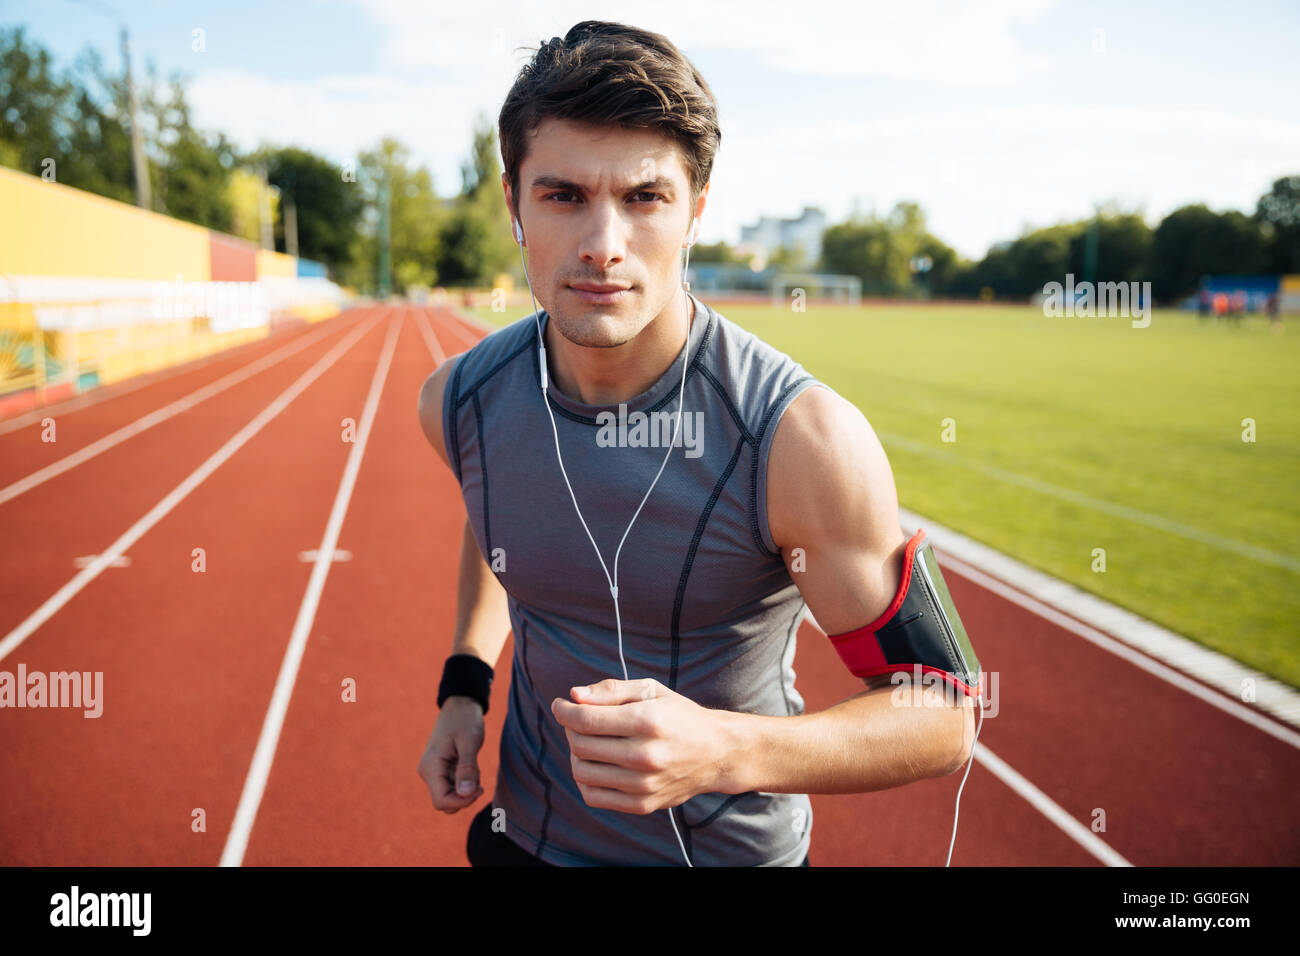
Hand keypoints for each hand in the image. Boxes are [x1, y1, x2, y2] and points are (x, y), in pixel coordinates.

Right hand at [417, 696, 485, 812]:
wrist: (460, 705)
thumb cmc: (465, 720)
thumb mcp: (469, 742)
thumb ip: (467, 768)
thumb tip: (465, 794)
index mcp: (430, 767)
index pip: (441, 802)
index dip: (463, 801)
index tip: (480, 787)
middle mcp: (427, 772)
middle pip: (446, 803)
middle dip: (466, 795)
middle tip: (478, 774)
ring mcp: (433, 772)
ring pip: (452, 796)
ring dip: (467, 787)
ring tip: (473, 763)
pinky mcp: (441, 771)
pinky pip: (454, 786)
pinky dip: (466, 780)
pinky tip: (470, 762)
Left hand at [550, 677, 733, 814]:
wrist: (716, 753)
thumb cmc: (679, 715)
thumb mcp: (651, 691)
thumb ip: (611, 690)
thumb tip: (574, 696)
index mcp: (647, 721)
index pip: (586, 719)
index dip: (564, 710)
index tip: (560, 704)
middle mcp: (645, 755)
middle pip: (581, 745)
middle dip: (570, 728)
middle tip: (577, 719)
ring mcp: (643, 784)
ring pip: (582, 771)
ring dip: (575, 753)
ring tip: (587, 741)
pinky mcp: (642, 804)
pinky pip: (594, 796)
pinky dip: (584, 779)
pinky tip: (594, 764)